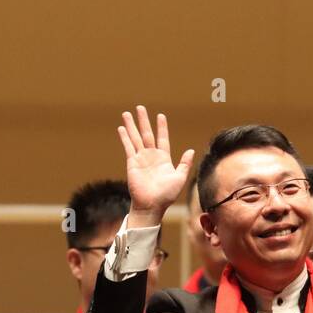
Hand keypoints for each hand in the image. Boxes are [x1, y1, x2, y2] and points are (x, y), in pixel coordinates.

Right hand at [117, 105, 193, 225]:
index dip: (161, 127)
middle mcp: (151, 157)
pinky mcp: (132, 163)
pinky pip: (128, 147)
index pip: (162, 139)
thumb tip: (191, 150)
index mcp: (163, 159)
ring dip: (131, 125)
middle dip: (143, 121)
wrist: (152, 205)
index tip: (160, 116)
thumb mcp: (179, 178)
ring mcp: (141, 159)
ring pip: (135, 138)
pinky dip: (125, 137)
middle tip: (140, 107)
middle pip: (147, 134)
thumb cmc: (166, 195)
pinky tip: (121, 128)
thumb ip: (185, 164)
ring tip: (126, 113)